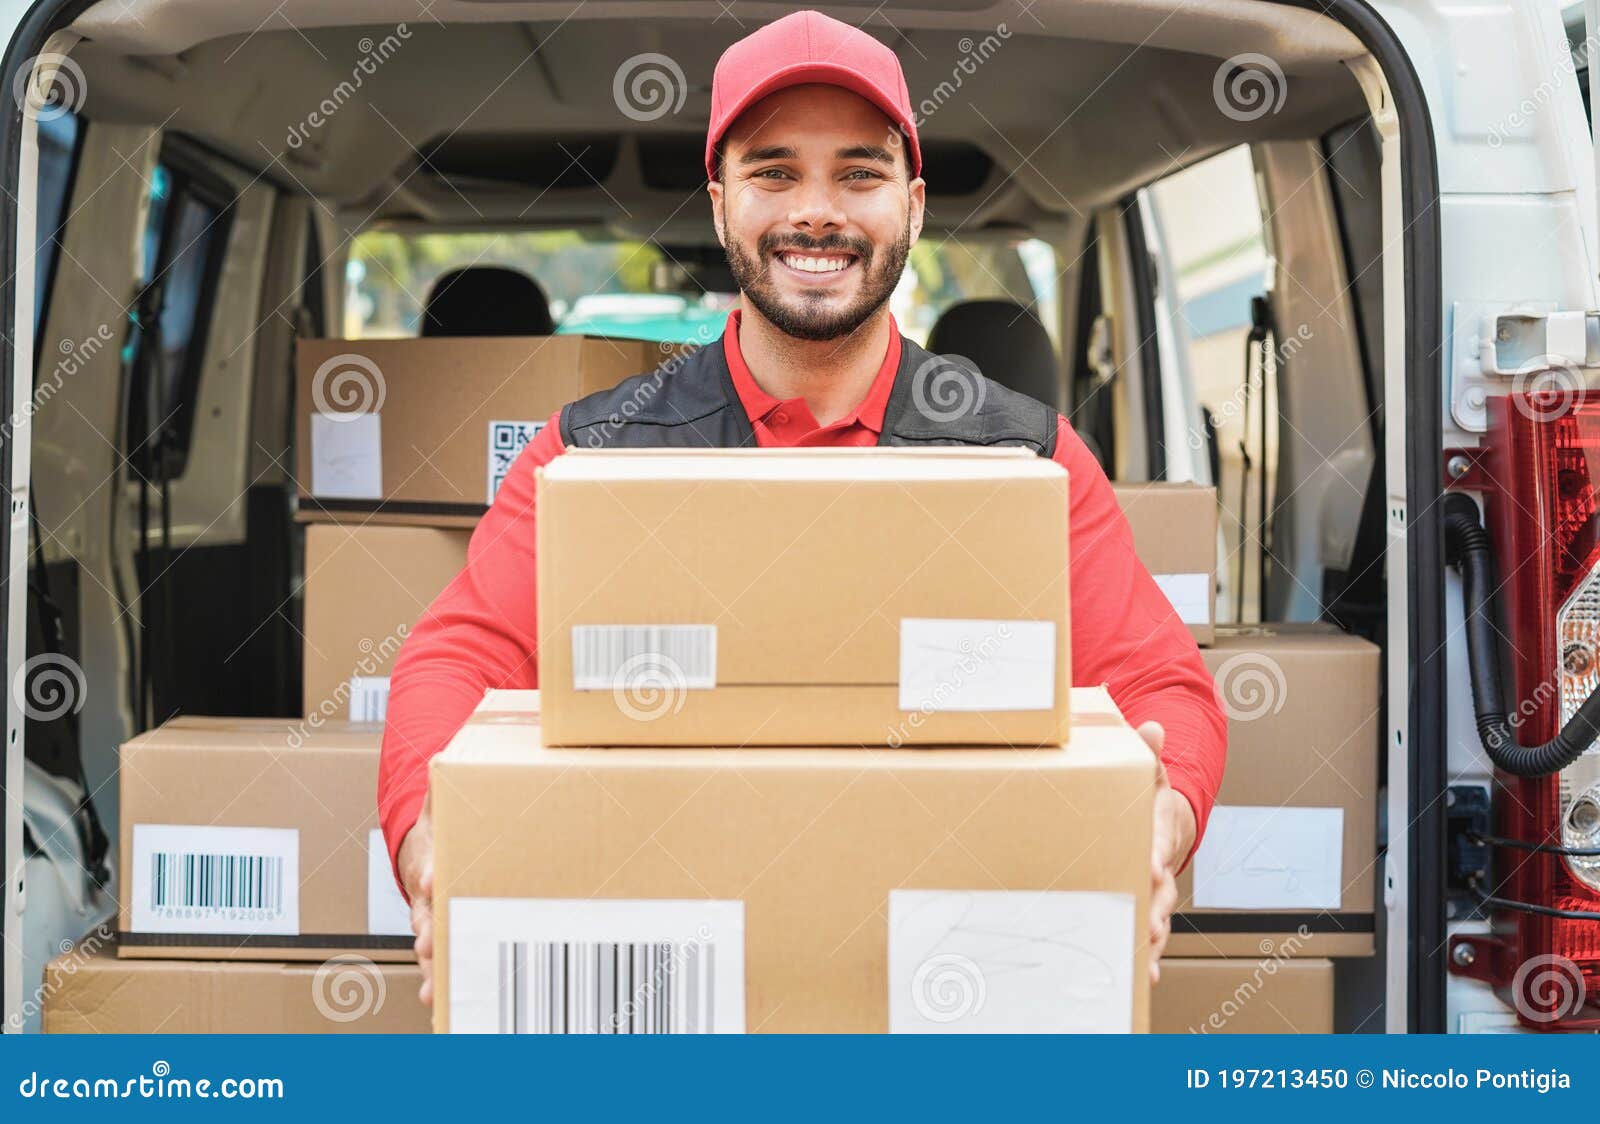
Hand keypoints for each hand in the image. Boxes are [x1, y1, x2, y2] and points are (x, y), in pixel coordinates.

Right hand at [397, 798, 435, 1004]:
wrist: (421, 849)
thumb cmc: (440, 822)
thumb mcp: (441, 798)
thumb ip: (444, 782)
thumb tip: (442, 757)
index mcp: (428, 857)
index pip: (429, 862)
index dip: (431, 871)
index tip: (434, 878)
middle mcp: (424, 892)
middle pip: (423, 912)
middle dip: (427, 928)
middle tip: (429, 942)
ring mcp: (429, 918)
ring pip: (427, 944)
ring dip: (429, 966)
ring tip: (430, 990)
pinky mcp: (439, 936)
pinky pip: (438, 960)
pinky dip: (437, 980)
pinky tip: (439, 1002)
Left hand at [1137, 721, 1195, 986]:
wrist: (1166, 819)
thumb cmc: (1150, 795)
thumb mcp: (1149, 770)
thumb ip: (1147, 753)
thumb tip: (1151, 726)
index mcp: (1159, 826)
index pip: (1159, 840)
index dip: (1156, 854)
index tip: (1150, 867)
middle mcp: (1163, 863)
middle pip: (1164, 889)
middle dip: (1157, 909)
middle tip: (1150, 926)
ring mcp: (1157, 889)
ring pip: (1159, 917)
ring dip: (1153, 940)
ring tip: (1146, 962)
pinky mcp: (1146, 905)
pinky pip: (1147, 931)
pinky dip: (1147, 953)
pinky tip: (1141, 974)